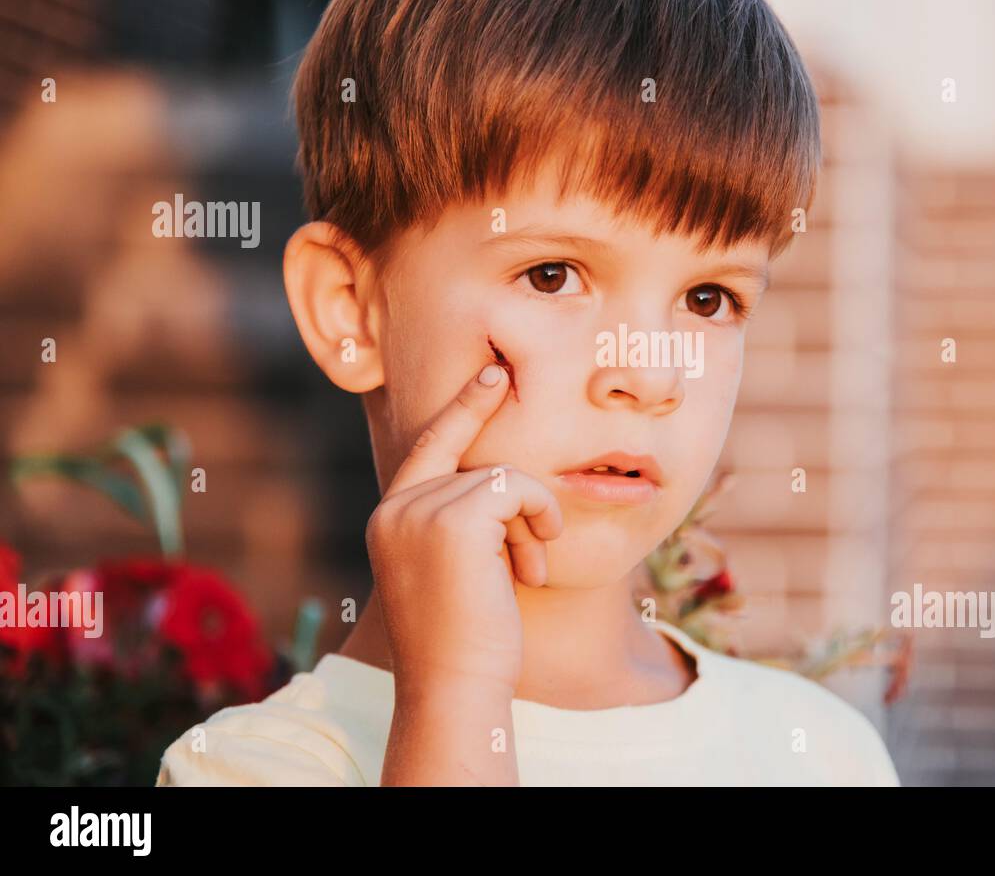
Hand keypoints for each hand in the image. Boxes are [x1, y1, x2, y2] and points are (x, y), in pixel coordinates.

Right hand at [365, 362, 563, 698]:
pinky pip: (516, 487)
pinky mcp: (452, 520)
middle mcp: (395, 507)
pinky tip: (533, 565)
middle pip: (478, 464)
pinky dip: (538, 517)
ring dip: (531, 520)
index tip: (493, 373)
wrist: (454, 687)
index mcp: (390, 518)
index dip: (464, 407)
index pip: (429, 445)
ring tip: (528, 571)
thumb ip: (463, 523)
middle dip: (519, 506)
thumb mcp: (456, 571)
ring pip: (502, 475)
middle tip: (532, 556)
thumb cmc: (466, 641)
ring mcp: (418, 510)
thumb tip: (499, 485)